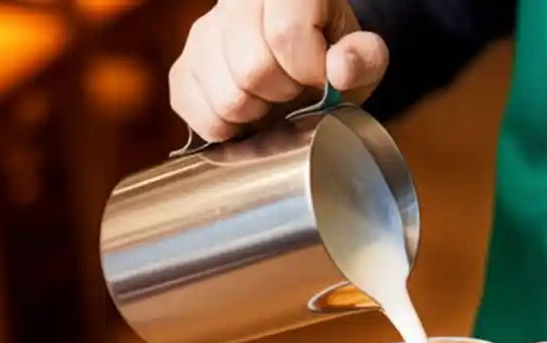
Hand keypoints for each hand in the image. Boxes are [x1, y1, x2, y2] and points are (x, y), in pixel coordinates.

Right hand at [169, 0, 388, 141]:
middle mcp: (234, 2)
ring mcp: (202, 35)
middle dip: (282, 94)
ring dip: (255, 114)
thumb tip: (340, 69)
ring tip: (270, 100)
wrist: (300, 61)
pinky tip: (246, 112)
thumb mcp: (363, 56)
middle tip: (294, 90)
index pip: (285, 35)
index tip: (320, 78)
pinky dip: (224, 126)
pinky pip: (194, 111)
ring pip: (224, 97)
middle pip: (251, 70)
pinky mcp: (183, 68)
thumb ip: (363, 58)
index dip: (307, 70)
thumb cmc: (331, 57)